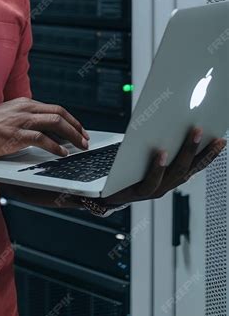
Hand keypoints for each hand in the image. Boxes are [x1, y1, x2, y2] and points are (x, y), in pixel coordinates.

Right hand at [0, 96, 89, 158]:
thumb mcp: (8, 117)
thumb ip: (24, 120)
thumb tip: (42, 130)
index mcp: (24, 103)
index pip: (55, 109)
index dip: (71, 119)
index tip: (80, 130)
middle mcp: (25, 108)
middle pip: (59, 114)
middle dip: (76, 127)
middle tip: (86, 139)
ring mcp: (20, 120)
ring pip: (56, 123)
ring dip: (72, 135)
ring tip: (80, 147)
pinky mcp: (15, 135)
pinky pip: (42, 139)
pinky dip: (56, 147)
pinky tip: (62, 154)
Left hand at [98, 127, 225, 209]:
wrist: (99, 193)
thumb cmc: (123, 171)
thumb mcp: (143, 154)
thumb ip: (156, 144)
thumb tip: (169, 121)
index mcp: (169, 177)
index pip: (195, 166)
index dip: (209, 154)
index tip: (221, 140)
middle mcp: (165, 186)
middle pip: (189, 168)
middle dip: (201, 149)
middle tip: (207, 129)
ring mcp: (153, 191)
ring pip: (175, 173)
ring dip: (186, 152)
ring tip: (193, 133)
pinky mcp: (137, 193)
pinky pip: (151, 181)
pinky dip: (158, 167)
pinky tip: (162, 153)